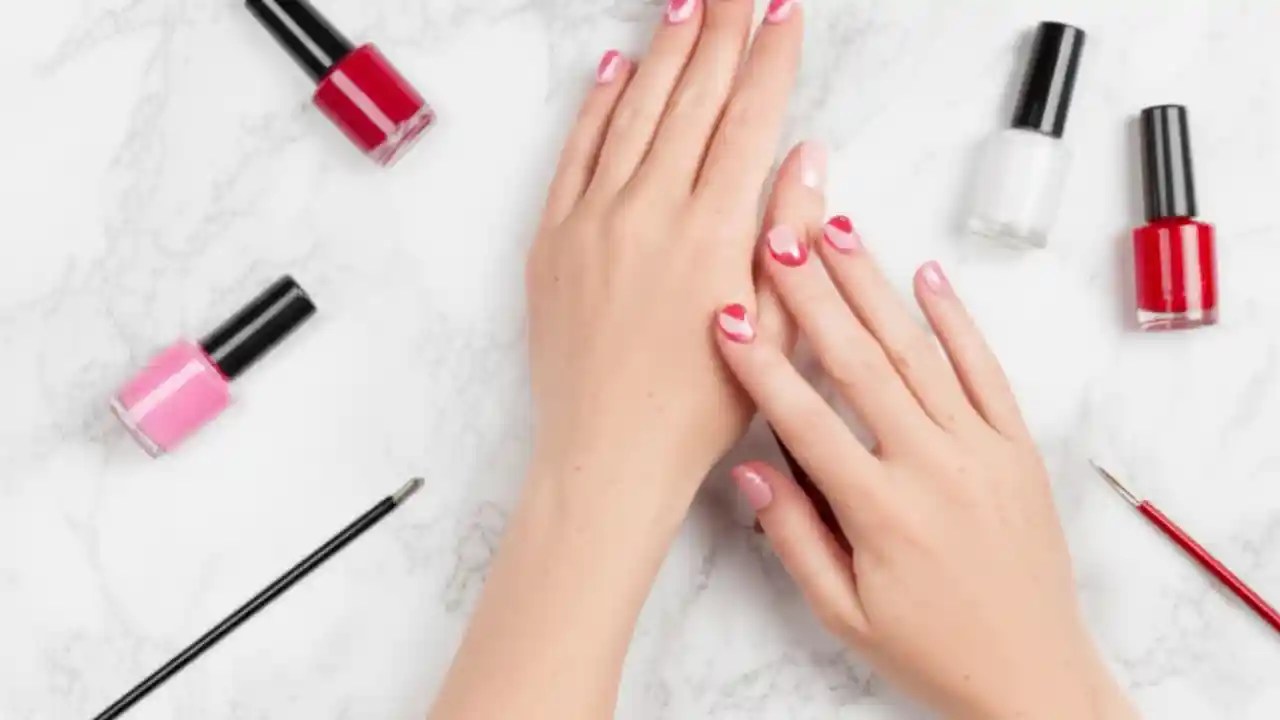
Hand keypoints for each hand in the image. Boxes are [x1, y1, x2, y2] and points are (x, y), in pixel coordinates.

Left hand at [526, 0, 817, 488]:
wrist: (607, 456)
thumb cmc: (697, 409)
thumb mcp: (775, 330)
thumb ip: (791, 236)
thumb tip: (807, 156)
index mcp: (713, 232)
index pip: (750, 117)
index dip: (771, 56)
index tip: (785, 10)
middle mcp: (650, 211)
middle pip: (693, 97)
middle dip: (722, 30)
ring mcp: (594, 220)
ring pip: (634, 113)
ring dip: (664, 53)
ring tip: (687, 4)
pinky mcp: (553, 240)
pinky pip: (575, 155)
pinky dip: (596, 107)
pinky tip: (615, 69)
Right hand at [715, 232, 1134, 717]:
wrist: (1035, 676)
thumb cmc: (933, 650)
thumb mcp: (844, 614)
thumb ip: (794, 538)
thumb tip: (749, 468)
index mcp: (881, 512)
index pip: (806, 418)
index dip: (761, 363)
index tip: (728, 315)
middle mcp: (933, 467)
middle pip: (861, 362)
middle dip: (813, 294)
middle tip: (779, 236)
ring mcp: (982, 450)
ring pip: (919, 351)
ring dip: (874, 286)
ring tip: (838, 230)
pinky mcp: (1017, 447)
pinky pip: (986, 370)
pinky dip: (958, 319)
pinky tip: (927, 275)